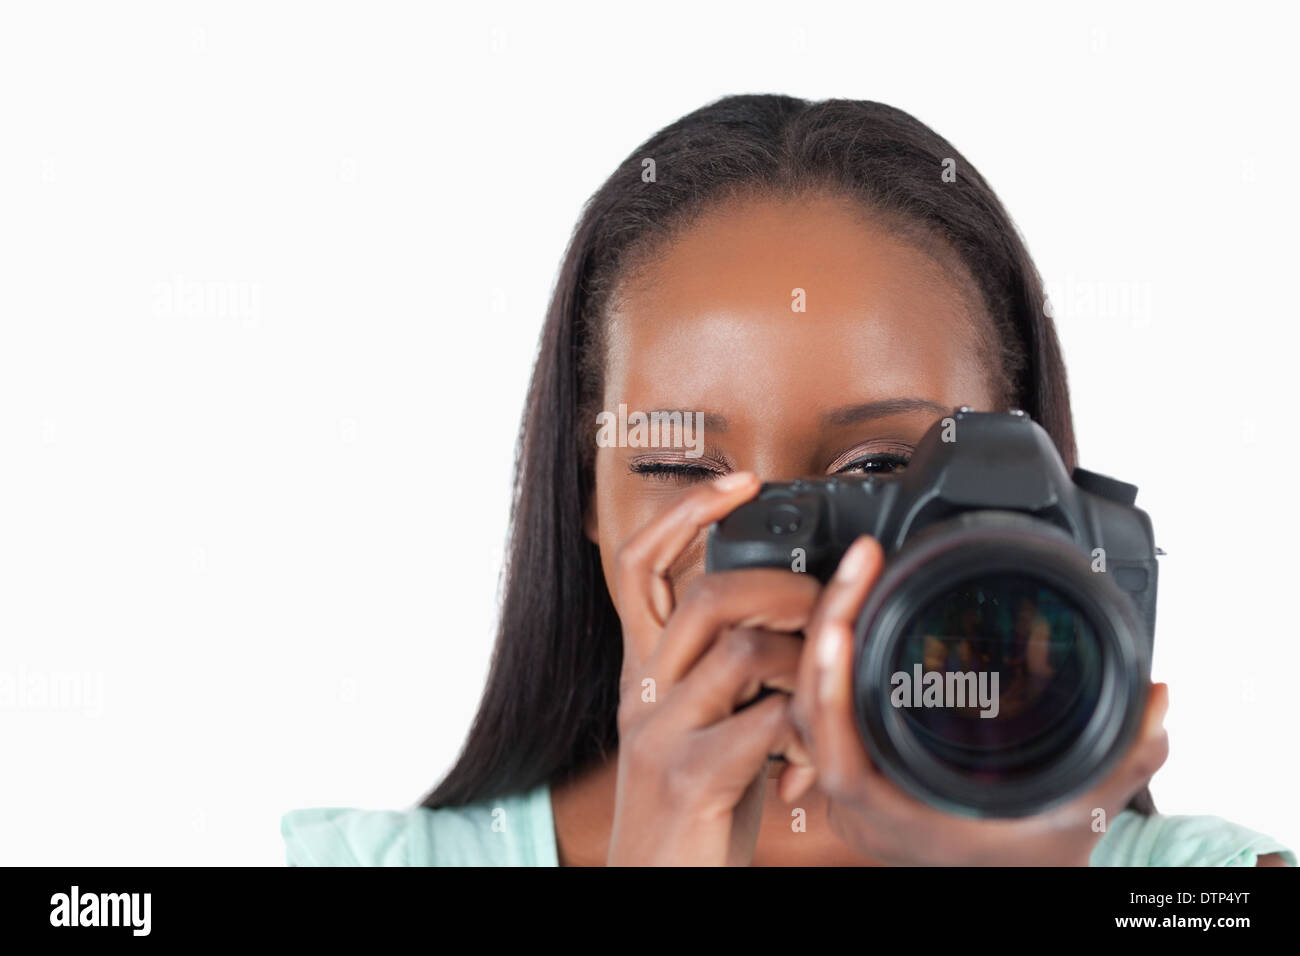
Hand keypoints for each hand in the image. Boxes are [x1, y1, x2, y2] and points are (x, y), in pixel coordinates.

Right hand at [605, 473, 818, 865]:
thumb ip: (729, 670)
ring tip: (822, 702)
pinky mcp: (688, 776)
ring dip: (808, 666)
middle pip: (710, 595)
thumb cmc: (695, 804)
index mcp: (642, 668)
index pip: (638, 563)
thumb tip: (795, 621)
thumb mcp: (700, 722)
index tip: (742, 480)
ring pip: (746, 649)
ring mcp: (659, 731)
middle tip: (829, 614)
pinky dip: (807, 731)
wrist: (657, 887)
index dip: (687, 513)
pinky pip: (768, 720)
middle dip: (787, 591)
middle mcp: (640, 689)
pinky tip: (807, 764)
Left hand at [785, 535, 1170, 865]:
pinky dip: (834, 651)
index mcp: (901, 820)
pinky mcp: (857, 756)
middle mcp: (863, 805)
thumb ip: (1123, 761)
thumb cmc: (1030, 860)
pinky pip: (822, 700)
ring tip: (858, 570)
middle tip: (861, 564)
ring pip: (808, 701)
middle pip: (811, 713)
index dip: (830, 696)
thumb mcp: (1082, 815)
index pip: (840, 762)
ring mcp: (854, 782)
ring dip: (827, 631)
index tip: (841, 630)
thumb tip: (1157, 701)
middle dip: (829, 628)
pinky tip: (854, 604)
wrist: (1005, 882)